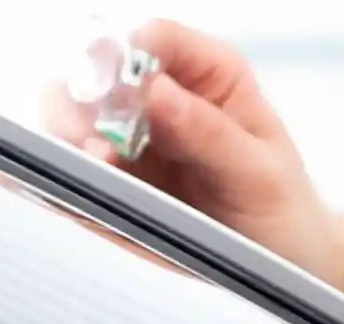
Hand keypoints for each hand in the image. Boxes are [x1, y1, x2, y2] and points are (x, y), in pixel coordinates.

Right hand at [41, 19, 339, 269]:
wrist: (285, 265)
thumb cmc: (283, 210)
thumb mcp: (259, 173)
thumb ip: (208, 132)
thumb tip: (155, 89)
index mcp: (209, 76)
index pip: (155, 39)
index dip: (128, 55)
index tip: (120, 88)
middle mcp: (162, 101)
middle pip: (95, 74)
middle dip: (84, 100)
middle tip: (98, 143)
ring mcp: (132, 142)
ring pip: (70, 120)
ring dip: (68, 141)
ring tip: (95, 169)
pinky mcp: (114, 186)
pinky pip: (71, 172)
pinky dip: (58, 178)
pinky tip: (64, 189)